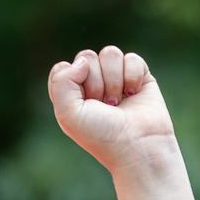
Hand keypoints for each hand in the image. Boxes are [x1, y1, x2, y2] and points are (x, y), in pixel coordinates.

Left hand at [47, 46, 177, 177]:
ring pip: (110, 53)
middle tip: (103, 106)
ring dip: (114, 80)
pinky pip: (131, 58)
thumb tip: (83, 61)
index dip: (71, 81)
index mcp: (71, 97)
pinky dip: (132, 76)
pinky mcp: (139, 76)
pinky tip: (134, 94)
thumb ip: (61, 81)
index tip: (82, 104)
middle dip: (95, 82)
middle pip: (86, 56)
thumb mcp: (68, 114)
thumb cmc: (102, 135)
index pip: (62, 68)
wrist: (138, 146)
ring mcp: (116, 80)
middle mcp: (92, 86)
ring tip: (118, 103)